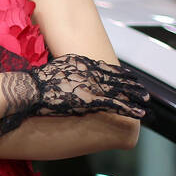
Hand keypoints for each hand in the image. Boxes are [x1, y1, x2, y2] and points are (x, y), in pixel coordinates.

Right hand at [0, 51, 147, 137]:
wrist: (30, 89)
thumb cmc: (33, 83)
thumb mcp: (49, 71)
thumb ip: (61, 73)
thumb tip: (62, 78)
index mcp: (80, 62)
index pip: (104, 67)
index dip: (119, 73)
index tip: (130, 76)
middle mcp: (89, 71)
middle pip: (115, 78)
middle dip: (130, 84)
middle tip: (143, 88)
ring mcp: (91, 85)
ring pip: (120, 90)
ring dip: (134, 96)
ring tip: (146, 100)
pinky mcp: (92, 100)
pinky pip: (116, 105)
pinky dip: (130, 109)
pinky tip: (140, 113)